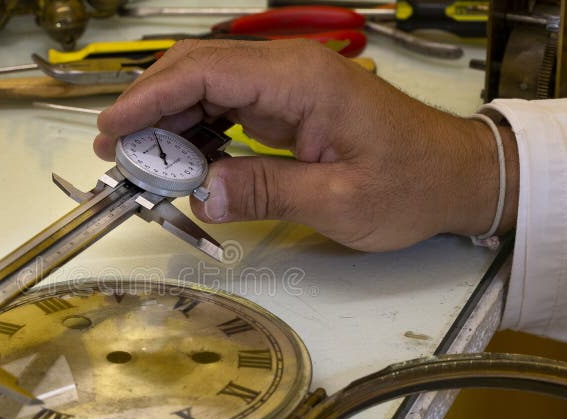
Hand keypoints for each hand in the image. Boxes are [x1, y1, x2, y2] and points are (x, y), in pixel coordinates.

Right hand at [95, 39, 518, 251]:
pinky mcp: (285, 107)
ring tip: (141, 164)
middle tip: (117, 153)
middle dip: (149, 107)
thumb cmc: (410, 182)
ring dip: (168, 121)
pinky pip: (225, 108)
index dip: (150, 99)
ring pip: (206, 87)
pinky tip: (181, 161)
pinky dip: (196, 132)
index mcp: (300, 80)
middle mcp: (287, 72)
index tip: (114, 130)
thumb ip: (268, 191)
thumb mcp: (340, 199)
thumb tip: (203, 193)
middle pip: (197, 70)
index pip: (205, 73)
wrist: (452, 175)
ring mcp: (285, 87)